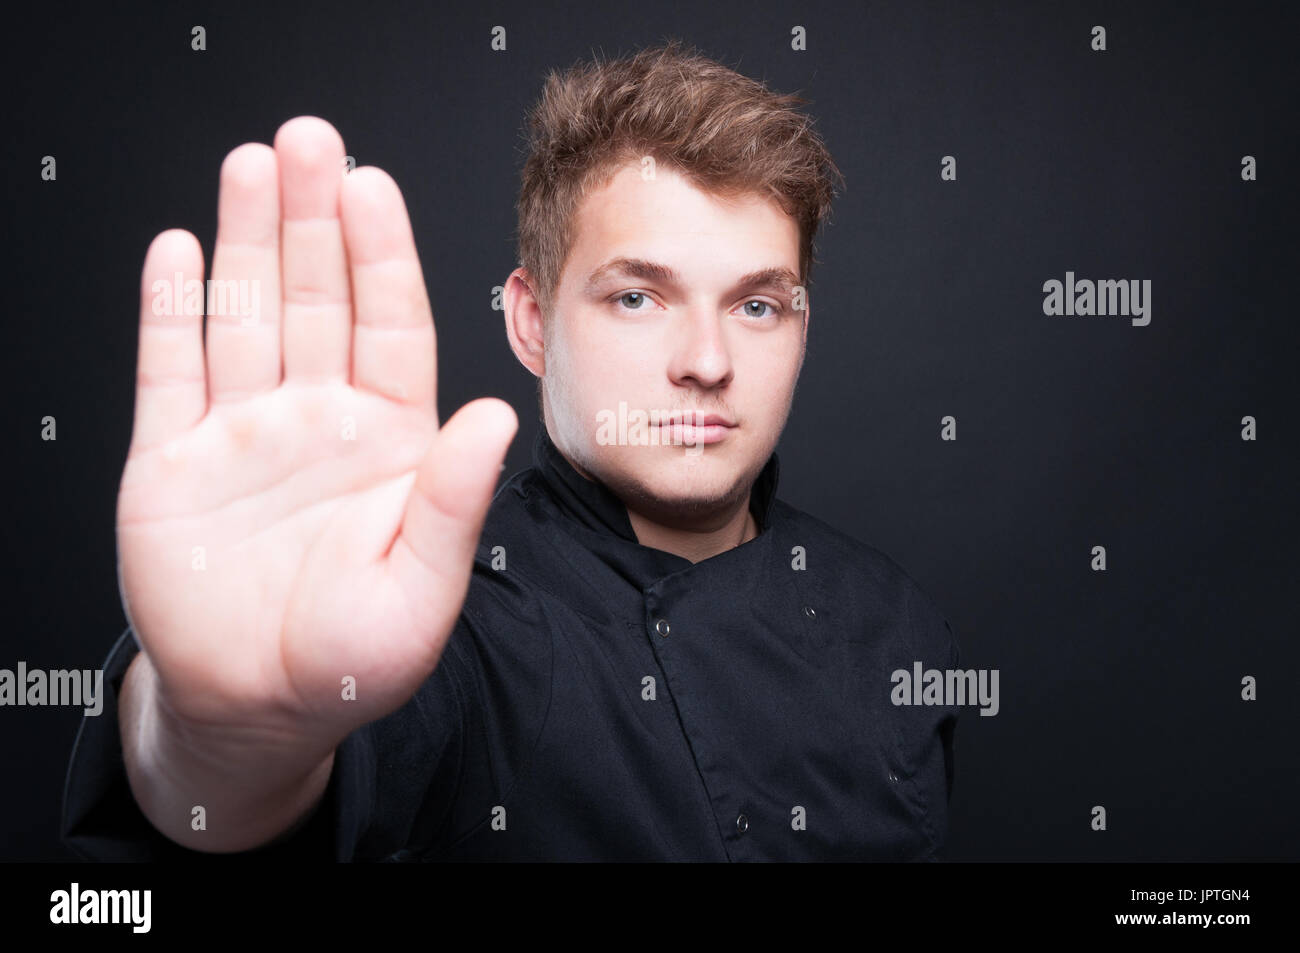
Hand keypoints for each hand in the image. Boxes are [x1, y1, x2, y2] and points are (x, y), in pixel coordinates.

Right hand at [116, 116, 515, 745]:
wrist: (261, 705)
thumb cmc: (355, 658)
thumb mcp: (421, 588)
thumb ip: (455, 500)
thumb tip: (493, 418)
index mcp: (390, 440)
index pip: (390, 326)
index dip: (383, 256)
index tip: (374, 189)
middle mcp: (320, 419)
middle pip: (318, 298)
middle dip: (314, 219)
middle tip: (311, 140)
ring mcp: (245, 432)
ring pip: (247, 315)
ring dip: (249, 240)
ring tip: (252, 165)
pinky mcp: (175, 459)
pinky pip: (171, 370)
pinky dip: (170, 311)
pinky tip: (179, 251)